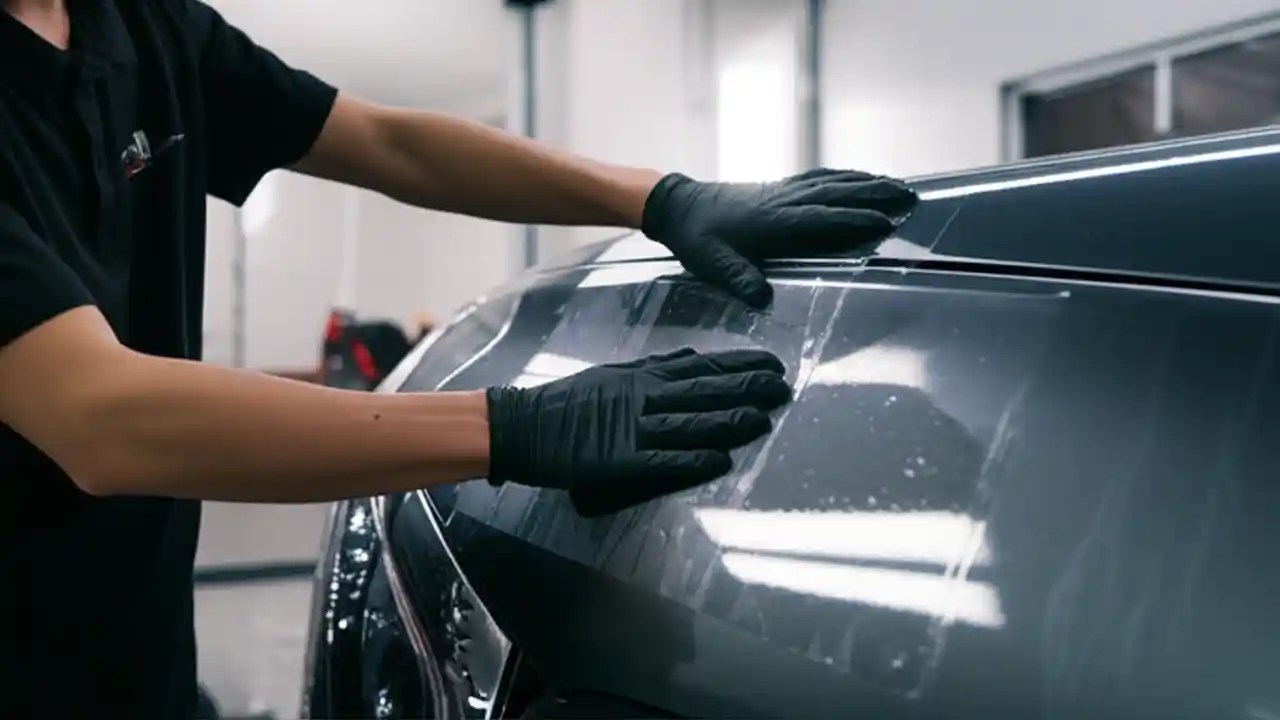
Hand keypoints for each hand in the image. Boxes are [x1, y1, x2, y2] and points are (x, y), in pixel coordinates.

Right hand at [486, 347, 790, 516]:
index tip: (773, 363)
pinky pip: (661, 459)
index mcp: (642, 377)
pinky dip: (691, 459)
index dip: (740, 366)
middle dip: (745, 388)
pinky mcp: (618, 460)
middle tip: (781, 387)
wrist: (522, 426)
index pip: (701, 368)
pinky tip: (717, 461)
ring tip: (761, 421)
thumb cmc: (568, 403)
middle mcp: (642, 397)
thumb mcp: (614, 375)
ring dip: (727, 422)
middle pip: (703, 391)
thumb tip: (694, 359)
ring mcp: (631, 428)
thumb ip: (656, 369)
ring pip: (689, 423)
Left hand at [641, 168, 917, 307]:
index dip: (854, 220)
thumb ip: (737, 279)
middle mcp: (784, 200)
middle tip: (910, 198)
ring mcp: (783, 190)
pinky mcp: (779, 187)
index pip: (822, 218)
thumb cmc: (697, 239)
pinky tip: (860, 179)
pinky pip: (820, 177)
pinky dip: (845, 176)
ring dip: (867, 182)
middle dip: (875, 194)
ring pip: (833, 181)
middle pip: (837, 193)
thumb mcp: (711, 264)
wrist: (678, 206)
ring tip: (899, 186)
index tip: (885, 223)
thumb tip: (761, 298)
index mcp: (773, 221)